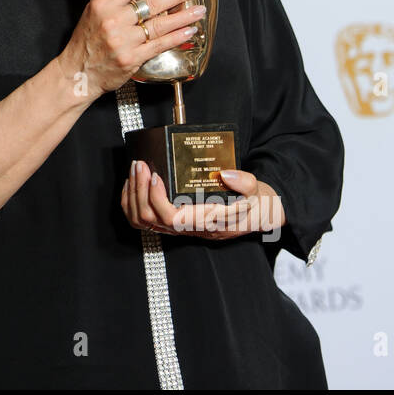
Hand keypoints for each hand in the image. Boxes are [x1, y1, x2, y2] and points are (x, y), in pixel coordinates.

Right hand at [57, 0, 206, 98]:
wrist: (77, 73)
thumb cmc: (87, 43)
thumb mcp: (94, 14)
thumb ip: (118, 2)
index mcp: (103, 4)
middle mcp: (113, 20)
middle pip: (153, 3)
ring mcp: (123, 40)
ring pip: (160, 24)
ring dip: (183, 15)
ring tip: (198, 9)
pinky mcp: (131, 58)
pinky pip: (159, 44)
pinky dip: (177, 37)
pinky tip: (188, 30)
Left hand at [120, 162, 285, 239]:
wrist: (260, 215)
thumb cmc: (257, 203)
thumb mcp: (259, 191)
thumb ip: (246, 183)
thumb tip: (225, 174)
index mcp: (208, 222)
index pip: (172, 218)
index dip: (157, 198)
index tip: (155, 175)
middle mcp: (191, 229)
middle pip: (151, 220)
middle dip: (139, 191)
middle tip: (140, 165)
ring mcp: (182, 229)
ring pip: (143, 222)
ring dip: (133, 196)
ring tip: (135, 171)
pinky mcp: (176, 224)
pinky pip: (145, 220)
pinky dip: (134, 202)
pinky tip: (135, 183)